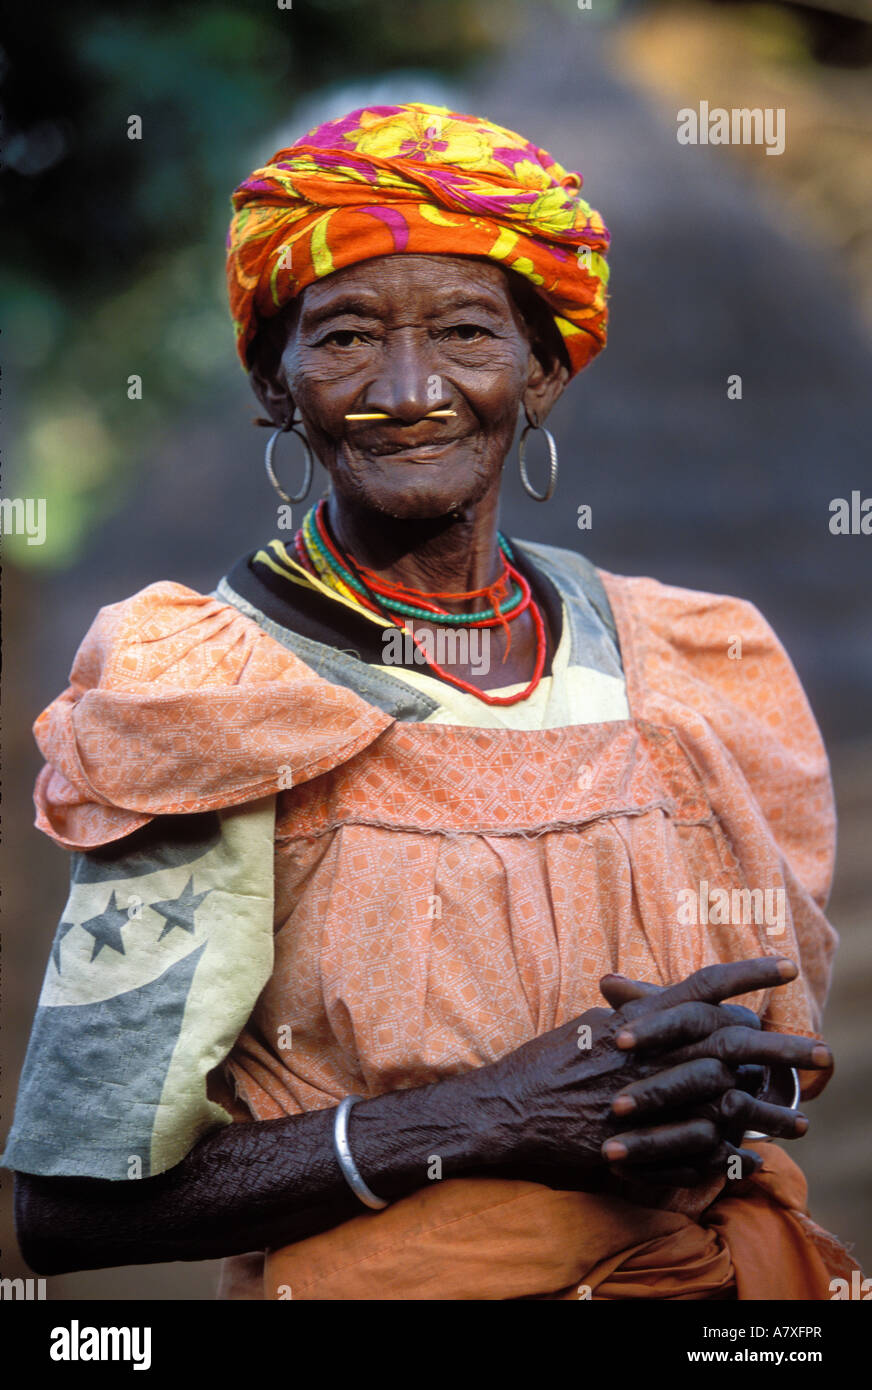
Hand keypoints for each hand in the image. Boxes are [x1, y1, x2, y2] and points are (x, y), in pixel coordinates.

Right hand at [476, 957, 828, 1189]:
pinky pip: (695, 1152)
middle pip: (730, 1045)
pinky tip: (749, 1160)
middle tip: (824, 1054)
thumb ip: (630, 1015)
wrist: (504, 1111)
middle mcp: (649, 1057)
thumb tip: (657, 1001)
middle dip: (782, 1048)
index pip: (703, 988)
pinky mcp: (638, 1145)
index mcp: (638, 1021)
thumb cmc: (542, 1064)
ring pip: (725, 1104)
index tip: (787, 969)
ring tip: (801, 1122)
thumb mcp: (587, 1024)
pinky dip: (727, 1156)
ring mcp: (645, 1103)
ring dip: (767, 1113)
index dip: (748, 975)